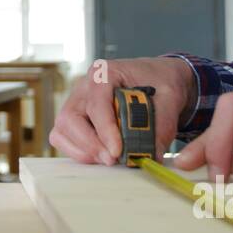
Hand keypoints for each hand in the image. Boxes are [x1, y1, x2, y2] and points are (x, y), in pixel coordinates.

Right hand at [50, 56, 196, 165]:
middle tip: (112, 160)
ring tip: (108, 160)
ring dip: (82, 150)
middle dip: (89, 144)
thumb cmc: (160, 82)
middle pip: (70, 118)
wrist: (158, 78)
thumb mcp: (169, 98)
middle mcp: (85, 86)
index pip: (96, 104)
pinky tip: (101, 156)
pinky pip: (65, 138)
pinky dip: (79, 152)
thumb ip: (162, 126)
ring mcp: (77, 102)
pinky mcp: (77, 119)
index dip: (104, 130)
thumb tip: (151, 156)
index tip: (117, 152)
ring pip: (63, 130)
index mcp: (105, 72)